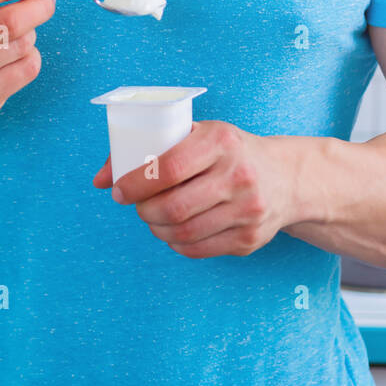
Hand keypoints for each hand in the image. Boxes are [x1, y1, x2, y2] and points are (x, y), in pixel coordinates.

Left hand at [92, 120, 300, 257]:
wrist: (286, 178)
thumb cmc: (229, 152)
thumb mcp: (198, 135)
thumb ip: (148, 149)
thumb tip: (99, 179)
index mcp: (221, 142)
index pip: (169, 168)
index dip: (136, 184)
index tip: (119, 190)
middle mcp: (238, 176)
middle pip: (173, 207)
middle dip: (143, 211)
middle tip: (137, 206)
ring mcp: (247, 211)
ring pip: (183, 233)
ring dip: (156, 229)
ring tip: (153, 217)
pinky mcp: (249, 239)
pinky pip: (198, 250)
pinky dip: (176, 244)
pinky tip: (174, 231)